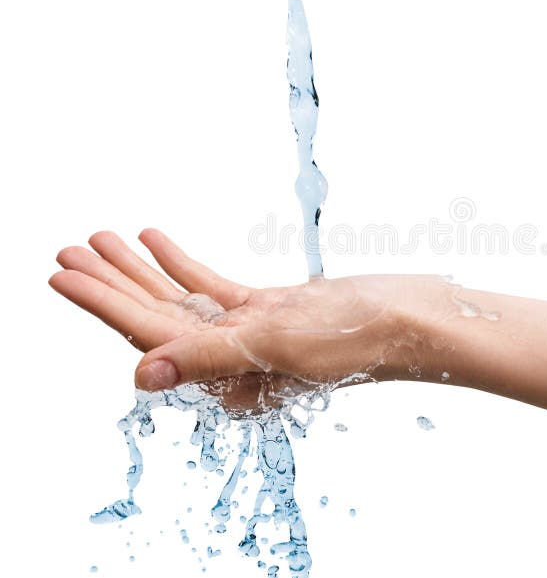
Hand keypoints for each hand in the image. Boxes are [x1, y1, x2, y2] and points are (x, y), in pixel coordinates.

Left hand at [49, 230, 451, 398]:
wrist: (411, 318)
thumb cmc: (355, 338)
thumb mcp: (278, 345)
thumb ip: (206, 356)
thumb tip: (140, 373)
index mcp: (226, 380)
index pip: (149, 335)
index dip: (102, 302)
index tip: (63, 272)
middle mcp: (230, 363)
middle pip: (156, 315)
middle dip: (111, 281)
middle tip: (68, 248)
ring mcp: (249, 334)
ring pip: (180, 298)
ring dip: (141, 268)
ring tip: (102, 236)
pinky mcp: (268, 310)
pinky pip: (213, 287)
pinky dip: (182, 263)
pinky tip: (155, 239)